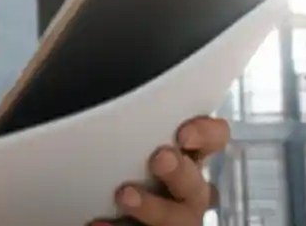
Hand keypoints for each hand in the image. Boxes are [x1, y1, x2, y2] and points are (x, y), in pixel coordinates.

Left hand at [89, 116, 229, 225]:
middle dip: (179, 170)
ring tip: (125, 195)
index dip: (206, 134)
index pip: (214, 138)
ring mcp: (174, 219)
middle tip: (160, 159)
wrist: (106, 206)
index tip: (184, 133)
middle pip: (195, 182)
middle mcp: (187, 192)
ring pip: (176, 218)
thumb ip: (130, 126)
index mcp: (186, 158)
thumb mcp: (129, 142)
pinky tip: (98, 222)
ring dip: (153, 206)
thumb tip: (92, 92)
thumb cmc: (120, 167)